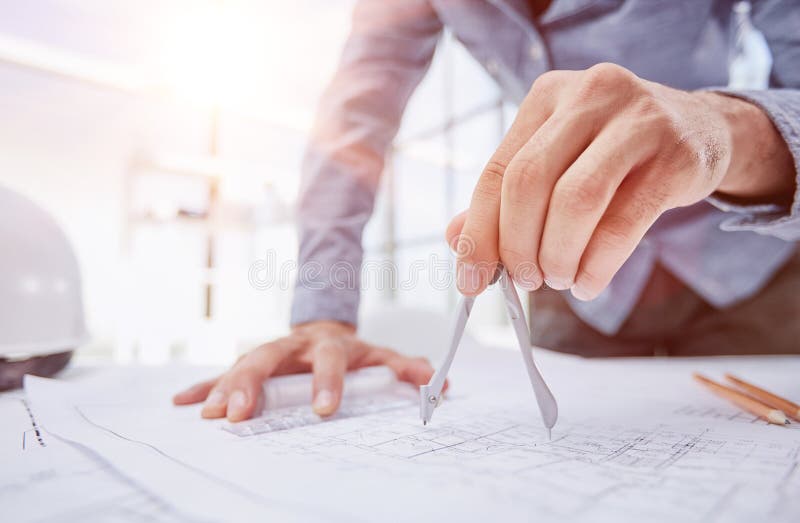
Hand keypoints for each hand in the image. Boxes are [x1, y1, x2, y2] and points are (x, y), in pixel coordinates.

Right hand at [173, 320, 436, 421]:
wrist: (323, 329)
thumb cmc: (351, 352)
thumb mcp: (380, 355)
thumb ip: (404, 368)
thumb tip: (437, 384)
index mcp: (328, 345)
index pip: (328, 360)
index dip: (327, 382)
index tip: (324, 410)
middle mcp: (292, 346)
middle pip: (269, 358)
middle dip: (251, 384)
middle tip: (237, 413)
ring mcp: (268, 353)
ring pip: (241, 365)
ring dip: (222, 388)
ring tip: (207, 413)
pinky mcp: (250, 364)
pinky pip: (222, 374)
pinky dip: (203, 387)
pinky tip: (182, 403)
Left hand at [450, 63, 794, 299]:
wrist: (702, 130)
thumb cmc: (613, 153)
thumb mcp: (556, 160)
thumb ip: (505, 197)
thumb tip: (456, 241)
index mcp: (546, 96)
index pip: (497, 170)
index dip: (479, 232)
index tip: (471, 280)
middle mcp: (589, 96)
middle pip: (529, 183)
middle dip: (517, 246)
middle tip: (526, 280)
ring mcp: (638, 121)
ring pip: (575, 202)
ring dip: (557, 256)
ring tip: (558, 280)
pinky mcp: (676, 156)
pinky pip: (623, 225)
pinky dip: (597, 266)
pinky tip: (588, 283)